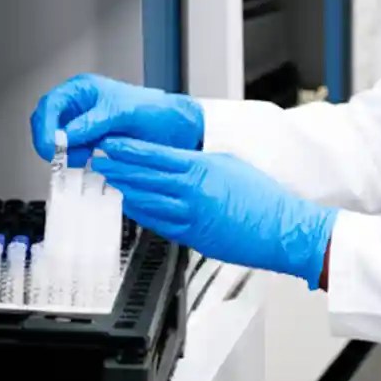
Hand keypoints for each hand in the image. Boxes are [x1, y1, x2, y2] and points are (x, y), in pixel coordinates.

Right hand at [30, 74, 203, 166]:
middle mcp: (78, 106)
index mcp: (82, 89)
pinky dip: (74, 160)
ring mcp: (81, 126)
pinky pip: (70, 154)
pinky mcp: (88, 144)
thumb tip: (66, 134)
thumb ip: (94, 122)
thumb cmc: (155, 111)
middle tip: (66, 156)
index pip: (50, 105)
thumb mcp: (124, 113)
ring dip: (64, 154)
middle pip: (46, 125)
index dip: (45, 126)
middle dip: (52, 143)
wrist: (175, 129)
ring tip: (84, 157)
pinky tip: (89, 161)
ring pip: (56, 142)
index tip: (52, 145)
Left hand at [93, 137, 336, 289]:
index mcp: (202, 167)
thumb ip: (202, 162)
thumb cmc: (263, 198)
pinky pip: (158, 224)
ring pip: (146, 201)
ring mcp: (189, 215)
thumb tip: (181, 161)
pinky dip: (141, 214)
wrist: (280, 229)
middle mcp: (192, 190)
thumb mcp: (231, 166)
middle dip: (118, 168)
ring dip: (124, 190)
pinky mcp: (192, 236)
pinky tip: (131, 207)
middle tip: (99, 161)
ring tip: (109, 182)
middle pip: (144, 177)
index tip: (111, 144)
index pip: (155, 155)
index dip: (129, 150)